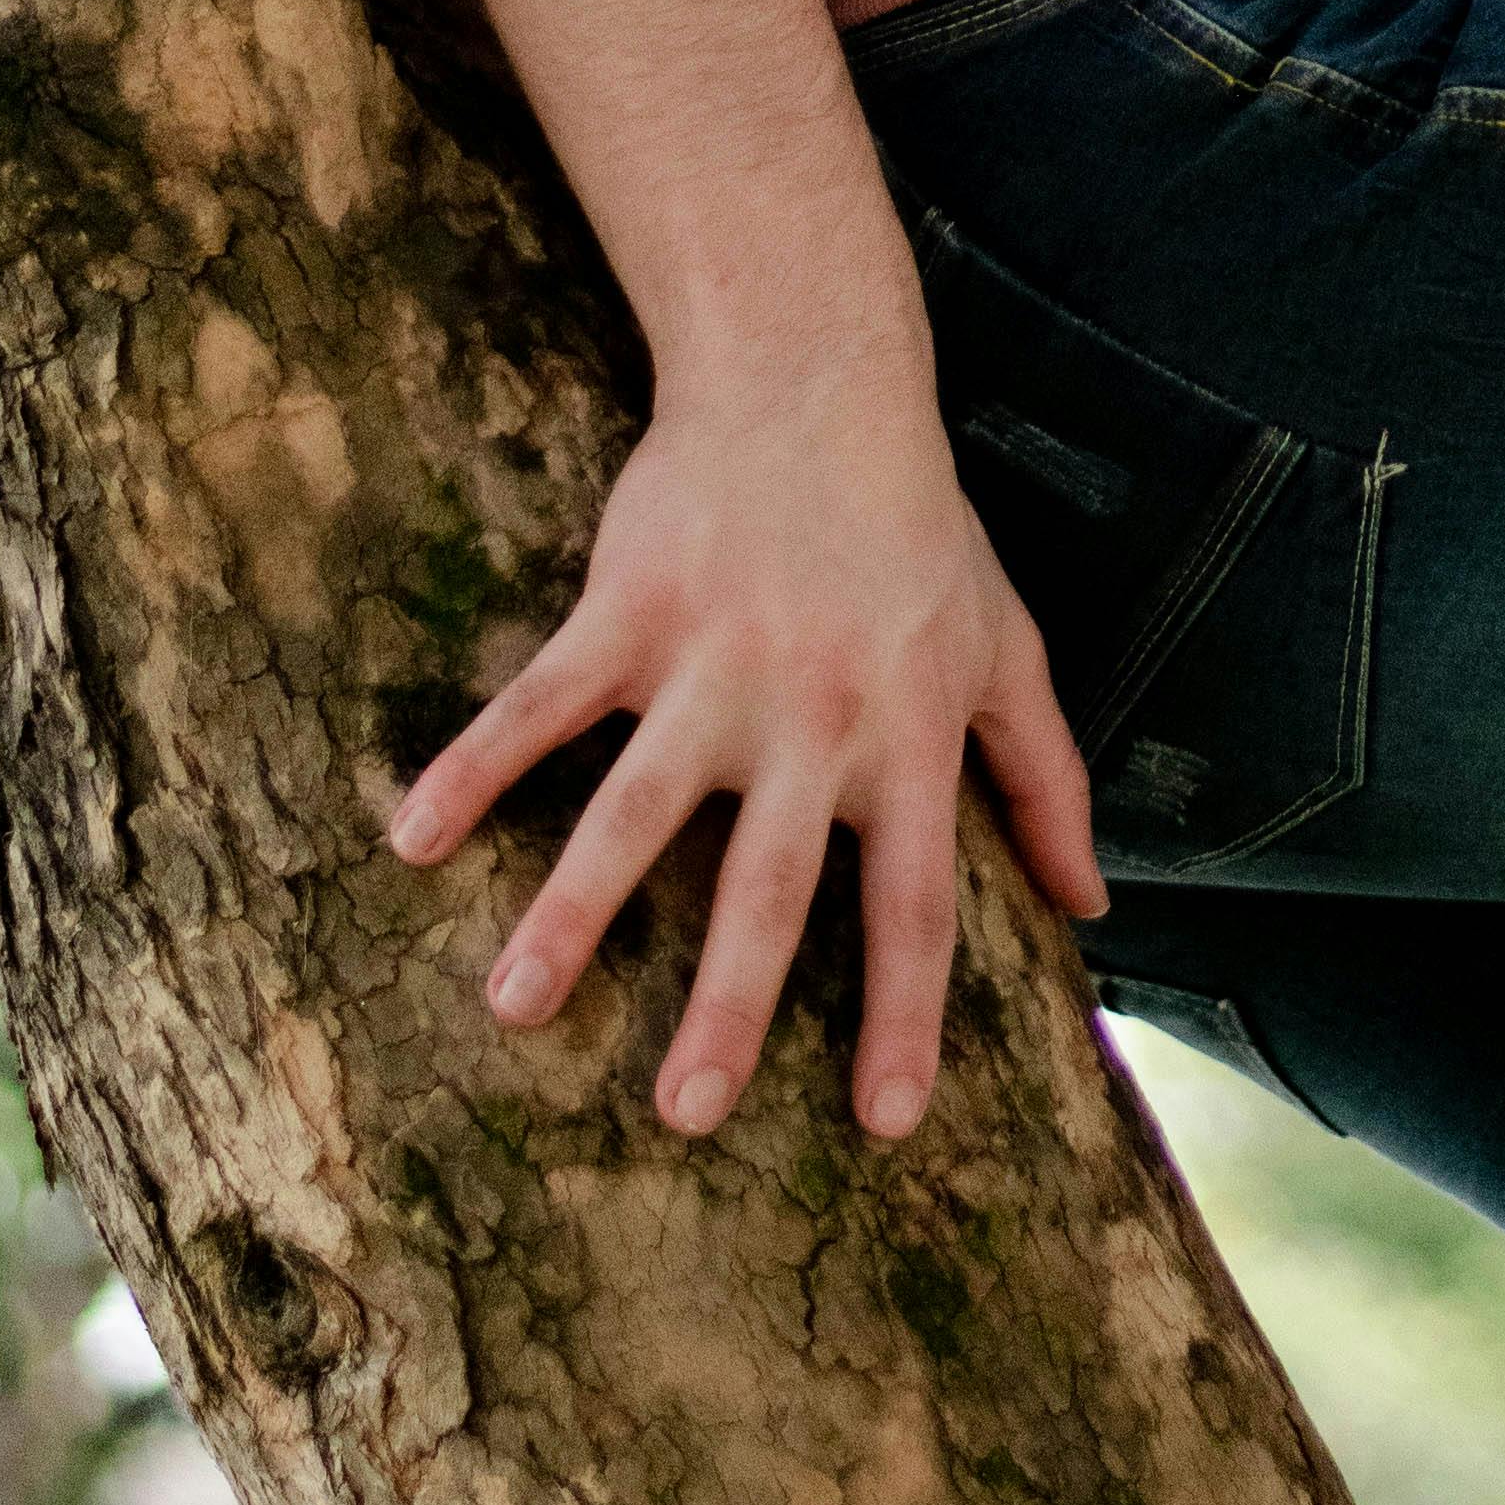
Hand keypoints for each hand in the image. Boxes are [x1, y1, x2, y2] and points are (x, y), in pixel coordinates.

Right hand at [386, 351, 1103, 1143]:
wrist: (816, 379)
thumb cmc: (918, 531)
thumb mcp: (1004, 645)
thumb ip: (1046, 778)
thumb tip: (1091, 905)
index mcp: (908, 732)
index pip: (915, 898)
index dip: (906, 1011)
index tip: (886, 1125)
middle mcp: (812, 712)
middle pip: (768, 880)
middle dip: (727, 1000)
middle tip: (686, 1115)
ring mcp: (713, 661)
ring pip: (636, 805)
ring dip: (574, 907)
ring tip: (514, 1004)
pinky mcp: (630, 609)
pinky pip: (542, 701)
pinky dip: (475, 764)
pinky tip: (413, 836)